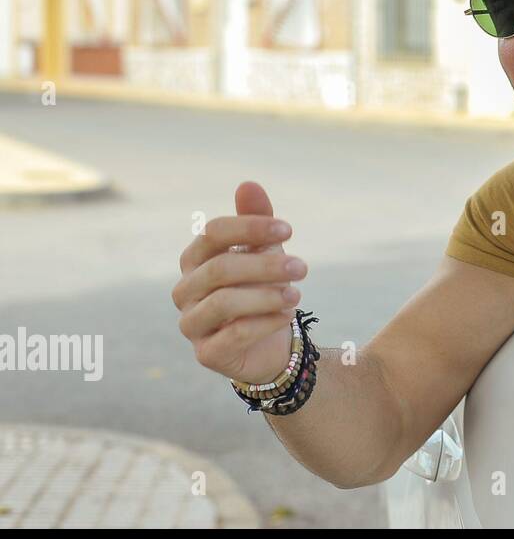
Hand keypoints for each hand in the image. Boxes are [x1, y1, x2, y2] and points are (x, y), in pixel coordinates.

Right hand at [172, 180, 307, 384]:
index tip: (288, 229)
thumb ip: (256, 220)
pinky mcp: (206, 354)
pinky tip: (288, 315)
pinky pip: (234, 335)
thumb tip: (248, 184)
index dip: (250, 227)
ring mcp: (192, 324)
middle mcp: (185, 290)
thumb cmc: (261, 287)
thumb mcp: (264, 251)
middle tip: (302, 267)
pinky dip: (266, 322)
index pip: (213, 233)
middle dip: (266, 265)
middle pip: (220, 268)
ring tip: (297, 294)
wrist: (269, 343)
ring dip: (267, 295)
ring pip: (223, 302)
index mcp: (194, 259)